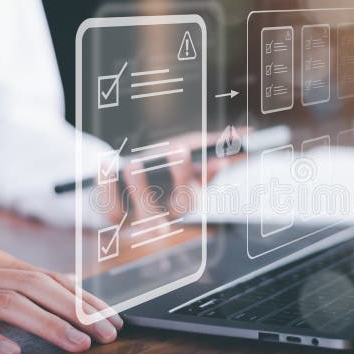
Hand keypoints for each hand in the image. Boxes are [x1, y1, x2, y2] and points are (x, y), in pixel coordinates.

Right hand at [0, 232, 121, 353]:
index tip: (110, 318)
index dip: (83, 299)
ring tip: (76, 345)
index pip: (48, 278)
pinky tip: (9, 353)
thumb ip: (16, 276)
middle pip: (37, 288)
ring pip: (7, 304)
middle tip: (106, 334)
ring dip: (47, 325)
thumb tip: (64, 283)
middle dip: (77, 312)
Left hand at [119, 129, 246, 220]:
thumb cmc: (156, 168)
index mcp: (188, 197)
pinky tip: (107, 165)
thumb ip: (211, 145)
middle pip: (182, 203)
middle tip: (178, 149)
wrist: (116, 187)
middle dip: (182, 176)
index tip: (218, 157)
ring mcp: (142, 218)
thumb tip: (247, 135)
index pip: (206, 188)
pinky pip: (112, 209)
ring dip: (142, 189)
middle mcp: (168, 213)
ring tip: (135, 164)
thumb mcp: (182, 152)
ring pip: (146, 214)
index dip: (210, 174)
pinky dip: (108, 187)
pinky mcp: (115, 218)